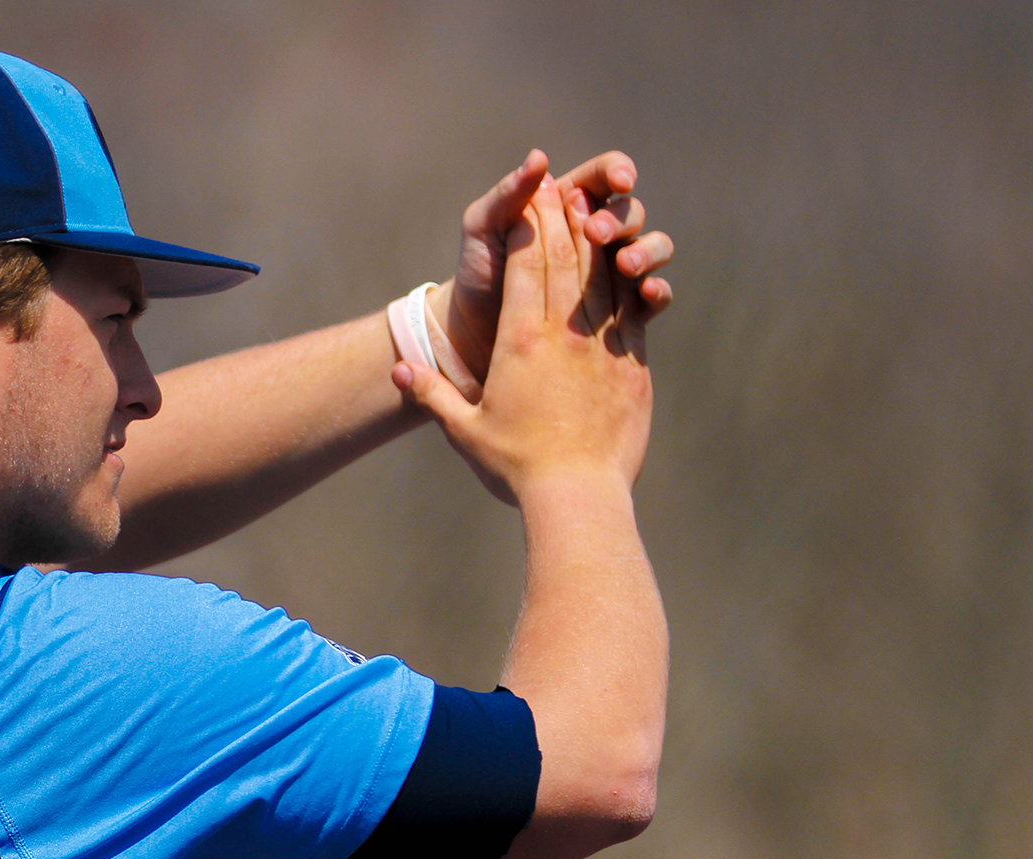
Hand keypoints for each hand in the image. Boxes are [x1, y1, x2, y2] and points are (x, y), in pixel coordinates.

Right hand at [394, 174, 651, 505]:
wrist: (578, 497)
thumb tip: (398, 369)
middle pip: (564, 258)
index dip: (527, 226)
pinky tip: (623, 260)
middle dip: (559, 218)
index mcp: (521, 341)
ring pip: (601, 275)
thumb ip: (432, 393)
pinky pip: (632, 308)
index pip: (525, 266)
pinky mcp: (634, 365)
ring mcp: (605, 346)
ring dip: (594, 237)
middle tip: (556, 187)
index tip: (527, 197)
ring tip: (590, 207)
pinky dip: (626, 277)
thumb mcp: (464, 429)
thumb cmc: (516, 466)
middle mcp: (565, 334)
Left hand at [429, 150, 673, 400]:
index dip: (620, 172)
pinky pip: (653, 296)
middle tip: (596, 235)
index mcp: (569, 204)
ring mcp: (612, 270)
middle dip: (622, 220)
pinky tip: (648, 293)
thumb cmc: (478, 270)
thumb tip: (540, 157)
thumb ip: (509, 194)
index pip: (606, 176)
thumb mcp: (483, 228)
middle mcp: (598, 233)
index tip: (621, 181)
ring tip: (626, 265)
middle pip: (631, 212)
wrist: (475, 329)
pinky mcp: (621, 309)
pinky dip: (658, 291)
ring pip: (653, 248)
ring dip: (648, 251)